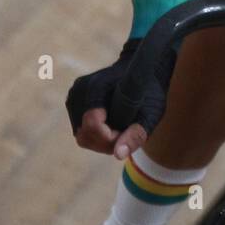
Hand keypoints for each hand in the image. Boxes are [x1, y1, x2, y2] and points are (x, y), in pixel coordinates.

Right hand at [65, 38, 174, 159]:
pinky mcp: (73, 103)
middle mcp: (78, 92)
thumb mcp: (151, 113)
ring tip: (121, 126)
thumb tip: (118, 155)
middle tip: (127, 130)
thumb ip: (136, 134)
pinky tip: (112, 124)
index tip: (129, 129)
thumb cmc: (150, 90)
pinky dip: (97, 135)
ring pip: (82, 136)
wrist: (142, 70)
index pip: (92, 127)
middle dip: (107, 142)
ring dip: (102, 140)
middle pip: (84, 136)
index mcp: (95, 88)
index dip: (111, 137)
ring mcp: (73, 97)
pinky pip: (81, 131)